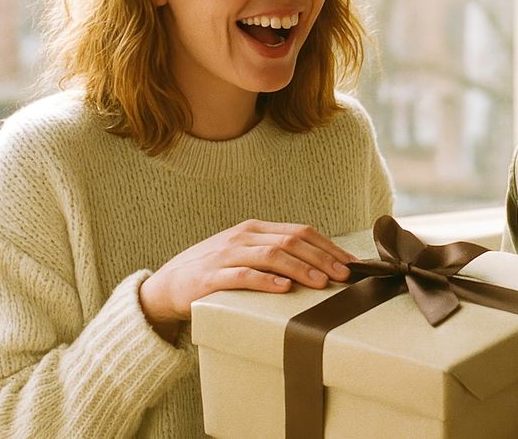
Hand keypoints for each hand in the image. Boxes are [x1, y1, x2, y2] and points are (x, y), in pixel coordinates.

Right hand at [139, 220, 355, 341]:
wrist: (167, 286)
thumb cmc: (214, 272)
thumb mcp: (246, 255)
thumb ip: (276, 256)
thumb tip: (321, 267)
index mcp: (255, 229)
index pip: (300, 232)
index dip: (328, 247)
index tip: (350, 264)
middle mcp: (243, 237)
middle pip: (291, 241)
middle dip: (322, 258)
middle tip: (344, 275)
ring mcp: (227, 255)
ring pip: (272, 255)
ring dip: (301, 268)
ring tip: (322, 282)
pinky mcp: (211, 277)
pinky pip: (243, 276)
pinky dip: (266, 280)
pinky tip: (284, 288)